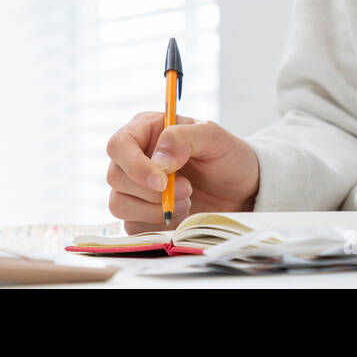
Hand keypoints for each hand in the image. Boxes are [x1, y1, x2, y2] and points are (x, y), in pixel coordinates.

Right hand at [104, 112, 260, 233]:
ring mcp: (134, 188)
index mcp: (146, 130)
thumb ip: (184, 137)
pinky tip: (181, 215)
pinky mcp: (140, 214)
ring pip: (119, 204)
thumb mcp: (213, 137)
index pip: (119, 145)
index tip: (162, 182)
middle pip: (116, 177)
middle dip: (151, 191)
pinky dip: (156, 224)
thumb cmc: (226, 156)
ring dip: (154, 210)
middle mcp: (134, 158)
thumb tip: (158, 160)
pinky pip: (131, 226)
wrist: (241, 189)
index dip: (135, 166)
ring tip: (187, 202)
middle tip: (188, 190)